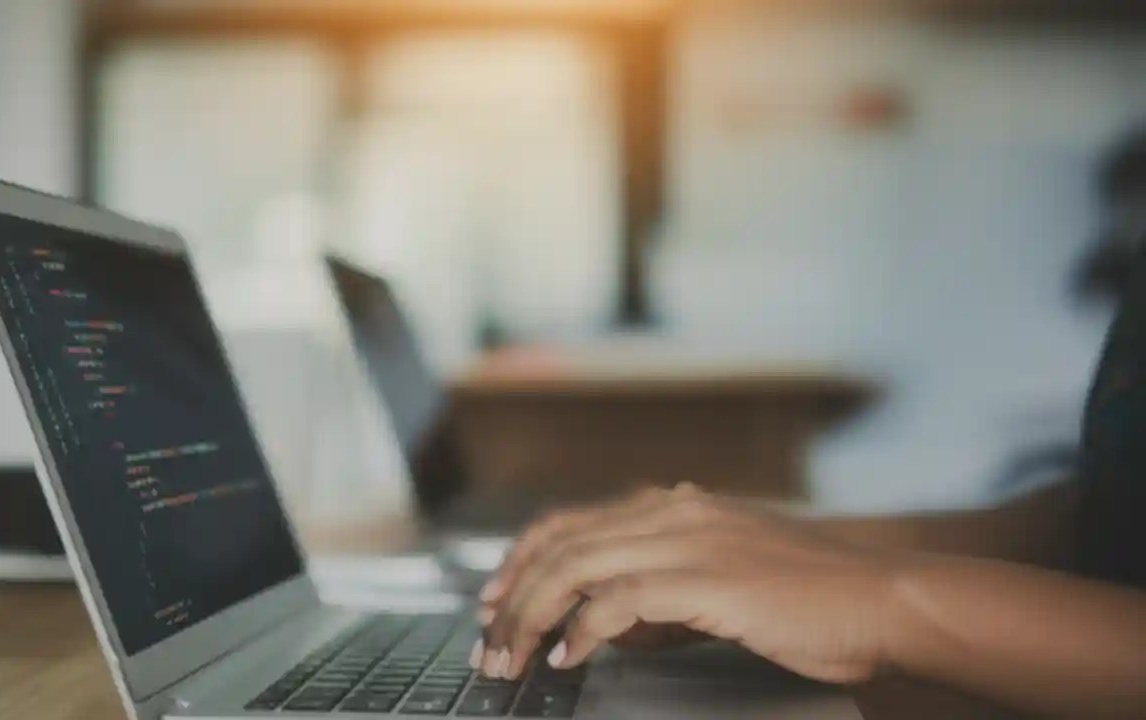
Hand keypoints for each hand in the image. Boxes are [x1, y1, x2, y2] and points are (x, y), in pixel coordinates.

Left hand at [472, 484, 906, 684]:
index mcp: (677, 508)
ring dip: (532, 615)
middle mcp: (674, 512)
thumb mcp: (723, 586)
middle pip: (561, 544)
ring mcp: (689, 540)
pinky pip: (618, 600)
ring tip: (512, 658)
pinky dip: (582, 629)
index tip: (494, 597)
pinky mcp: (705, 578)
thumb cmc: (813, 599)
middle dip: (512, 595)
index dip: (522, 559)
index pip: (572, 523)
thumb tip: (606, 627)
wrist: (883, 599)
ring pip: (577, 567)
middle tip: (490, 643)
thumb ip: (662, 598)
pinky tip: (567, 656)